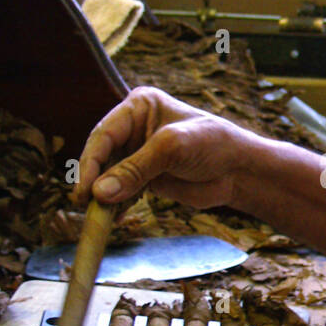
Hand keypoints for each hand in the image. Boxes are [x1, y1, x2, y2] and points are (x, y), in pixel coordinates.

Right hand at [73, 86, 252, 209]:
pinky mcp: (145, 176)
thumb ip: (135, 170)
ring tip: (97, 217)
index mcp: (138, 107)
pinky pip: (122, 191)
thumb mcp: (172, 149)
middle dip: (94, 181)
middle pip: (102, 156)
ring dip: (103, 196)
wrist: (239, 170)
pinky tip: (112, 218)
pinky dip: (116, 205)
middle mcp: (134, 128)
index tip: (85, 189)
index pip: (104, 134)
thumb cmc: (212, 145)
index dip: (91, 162)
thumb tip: (100, 193)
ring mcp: (138, 153)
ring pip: (108, 176)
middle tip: (86, 205)